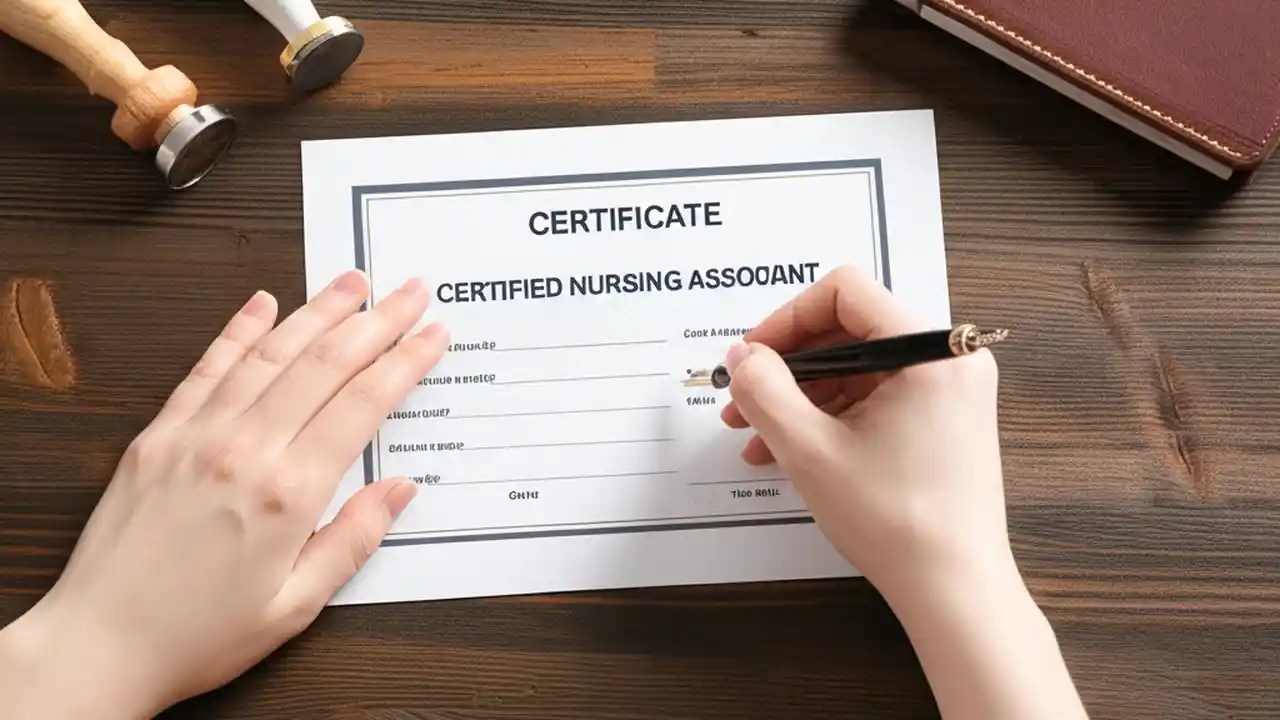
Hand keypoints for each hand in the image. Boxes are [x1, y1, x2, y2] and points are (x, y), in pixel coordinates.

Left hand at [0, 271, 447, 719]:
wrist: (99, 643)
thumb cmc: (197, 635)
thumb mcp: (296, 605)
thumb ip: (353, 540)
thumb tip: (399, 489)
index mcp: (287, 494)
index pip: (362, 405)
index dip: (403, 362)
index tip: (431, 334)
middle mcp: (244, 450)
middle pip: (325, 365)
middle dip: (376, 322)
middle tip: (410, 292)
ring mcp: (196, 435)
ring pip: (270, 354)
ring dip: (317, 312)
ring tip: (353, 282)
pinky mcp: (158, 435)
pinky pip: (207, 368)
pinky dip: (238, 331)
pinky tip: (263, 303)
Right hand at [722, 266, 1086, 719]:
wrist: (953, 590)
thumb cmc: (896, 521)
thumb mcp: (809, 449)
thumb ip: (765, 390)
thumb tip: (742, 356)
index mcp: (930, 350)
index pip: (846, 291)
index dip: (787, 318)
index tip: (753, 357)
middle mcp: (949, 360)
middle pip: (850, 329)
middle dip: (788, 364)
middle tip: (744, 396)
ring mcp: (950, 392)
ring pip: (859, 367)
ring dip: (803, 394)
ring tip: (756, 433)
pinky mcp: (943, 422)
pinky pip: (877, 397)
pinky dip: (832, 415)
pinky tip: (789, 449)